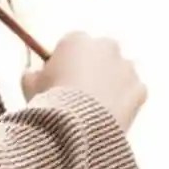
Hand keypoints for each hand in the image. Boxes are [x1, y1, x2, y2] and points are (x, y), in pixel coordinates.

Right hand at [22, 32, 146, 131]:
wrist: (77, 129)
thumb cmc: (51, 103)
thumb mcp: (29, 86)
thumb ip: (32, 74)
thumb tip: (33, 73)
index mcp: (76, 40)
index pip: (72, 45)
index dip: (65, 64)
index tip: (60, 82)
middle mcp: (106, 46)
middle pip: (100, 55)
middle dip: (93, 70)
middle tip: (80, 96)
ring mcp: (126, 67)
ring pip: (119, 72)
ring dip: (110, 85)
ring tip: (96, 109)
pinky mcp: (140, 88)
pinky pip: (132, 93)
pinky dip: (124, 102)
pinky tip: (109, 117)